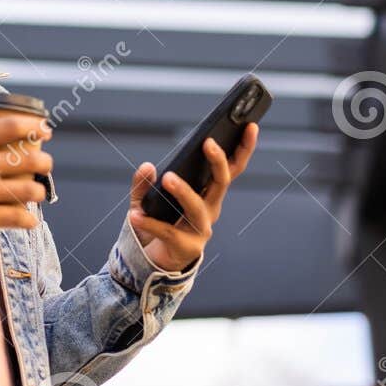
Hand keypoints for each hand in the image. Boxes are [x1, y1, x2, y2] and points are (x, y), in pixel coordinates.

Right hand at [0, 115, 52, 241]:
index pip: (12, 126)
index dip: (34, 127)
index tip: (45, 131)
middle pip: (29, 159)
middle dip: (44, 162)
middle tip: (45, 164)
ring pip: (29, 190)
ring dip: (38, 191)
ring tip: (35, 192)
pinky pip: (18, 219)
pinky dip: (28, 219)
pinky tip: (29, 219)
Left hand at [125, 122, 258, 273]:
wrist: (154, 260)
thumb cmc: (159, 222)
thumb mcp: (147, 199)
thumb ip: (143, 183)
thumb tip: (147, 166)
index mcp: (209, 193)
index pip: (232, 167)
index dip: (244, 147)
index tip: (250, 125)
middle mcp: (211, 209)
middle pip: (222, 182)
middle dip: (217, 161)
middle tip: (207, 142)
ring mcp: (201, 229)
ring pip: (197, 207)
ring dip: (184, 191)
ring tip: (167, 177)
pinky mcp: (187, 247)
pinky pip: (168, 231)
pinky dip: (150, 222)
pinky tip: (135, 215)